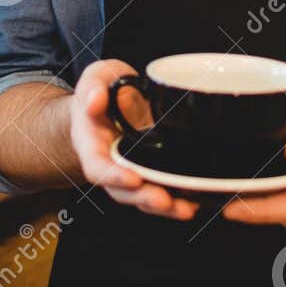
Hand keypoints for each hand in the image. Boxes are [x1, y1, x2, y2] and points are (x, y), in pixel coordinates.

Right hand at [69, 60, 197, 220]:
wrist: (107, 105)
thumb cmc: (102, 90)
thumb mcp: (96, 77)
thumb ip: (93, 85)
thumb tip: (95, 100)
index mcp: (90, 142)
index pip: (97, 166)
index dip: (113, 176)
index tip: (133, 179)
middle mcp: (107, 164)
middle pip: (121, 191)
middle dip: (143, 198)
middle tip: (164, 201)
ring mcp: (128, 172)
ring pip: (142, 197)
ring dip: (164, 207)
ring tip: (186, 209)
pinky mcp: (148, 174)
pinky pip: (159, 191)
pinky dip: (176, 201)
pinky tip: (195, 202)